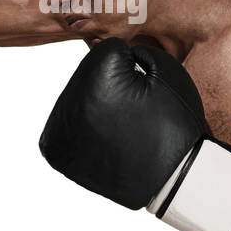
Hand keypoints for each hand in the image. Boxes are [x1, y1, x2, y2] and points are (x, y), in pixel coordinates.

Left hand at [39, 38, 230, 230]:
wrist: (173, 179)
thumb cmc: (175, 124)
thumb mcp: (168, 72)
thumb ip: (138, 50)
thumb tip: (116, 53)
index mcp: (99, 75)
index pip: (106, 51)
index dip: (131, 65)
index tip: (143, 86)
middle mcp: (73, 98)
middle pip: (87, 73)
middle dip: (109, 84)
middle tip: (134, 110)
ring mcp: (61, 126)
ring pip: (75, 98)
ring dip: (93, 104)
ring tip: (120, 126)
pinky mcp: (56, 151)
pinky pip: (62, 126)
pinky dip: (79, 128)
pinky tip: (103, 139)